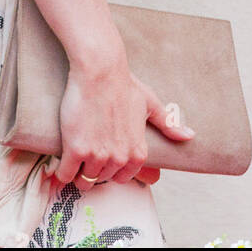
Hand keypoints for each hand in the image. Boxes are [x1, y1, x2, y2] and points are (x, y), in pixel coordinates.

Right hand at [53, 50, 194, 191]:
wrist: (99, 70)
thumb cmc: (123, 84)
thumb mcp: (149, 103)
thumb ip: (168, 123)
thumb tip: (190, 136)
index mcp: (138, 152)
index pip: (122, 178)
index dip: (111, 167)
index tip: (103, 155)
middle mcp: (120, 158)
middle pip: (101, 179)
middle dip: (94, 168)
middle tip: (88, 148)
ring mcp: (98, 155)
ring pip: (84, 180)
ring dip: (77, 170)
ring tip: (75, 151)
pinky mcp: (77, 150)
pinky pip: (66, 174)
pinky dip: (62, 171)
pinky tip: (62, 160)